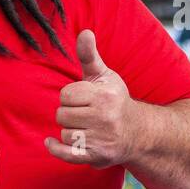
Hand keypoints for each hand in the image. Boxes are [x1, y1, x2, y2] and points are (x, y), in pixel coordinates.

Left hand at [45, 29, 136, 167]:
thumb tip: (84, 32)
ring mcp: (101, 139)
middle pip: (62, 115)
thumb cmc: (114, 100)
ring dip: (69, 130)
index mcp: (105, 96)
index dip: (70, 97)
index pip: (66, 95)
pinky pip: (66, 154)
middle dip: (69, 114)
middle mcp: (105, 118)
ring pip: (64, 133)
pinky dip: (56, 148)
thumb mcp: (104, 76)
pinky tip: (50, 142)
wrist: (138, 133)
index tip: (82, 99)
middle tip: (84, 114)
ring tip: (84, 128)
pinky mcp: (97, 156)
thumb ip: (89, 56)